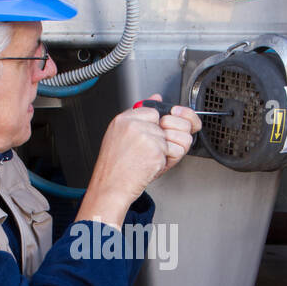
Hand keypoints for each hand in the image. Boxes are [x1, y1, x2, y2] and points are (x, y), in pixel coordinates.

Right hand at [75, 94, 199, 227]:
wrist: (110, 187)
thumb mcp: (124, 136)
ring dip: (167, 152)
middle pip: (170, 123)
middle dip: (167, 139)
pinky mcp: (155, 150)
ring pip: (175, 138)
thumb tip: (156, 97)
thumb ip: (142, 116)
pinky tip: (150, 165)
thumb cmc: (116, 167)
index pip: (155, 112)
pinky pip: (175, 152)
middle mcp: (134, 124)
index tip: (151, 138)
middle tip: (151, 151)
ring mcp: (145, 136)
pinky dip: (167, 162)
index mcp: (124, 119)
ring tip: (148, 159)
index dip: (158, 127)